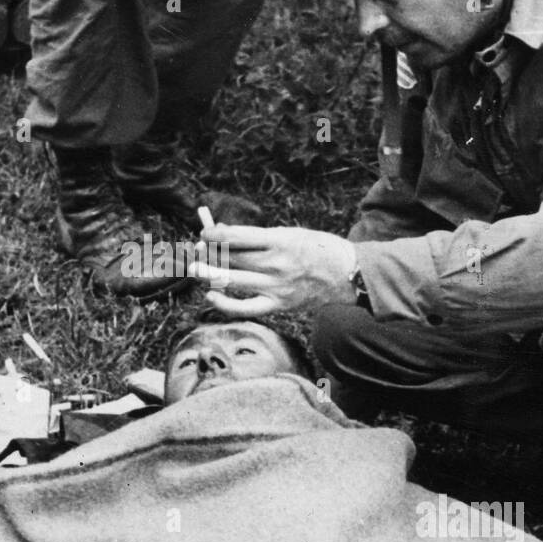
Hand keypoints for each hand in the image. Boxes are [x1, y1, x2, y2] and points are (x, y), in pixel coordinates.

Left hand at [188, 225, 357, 316]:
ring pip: (233, 281)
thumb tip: (226, 234)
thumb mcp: (291, 233)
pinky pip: (246, 308)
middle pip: (232, 259)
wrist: (348, 274)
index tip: (205, 233)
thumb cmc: (318, 248)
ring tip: (194, 269)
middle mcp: (276, 264)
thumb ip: (260, 237)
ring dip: (209, 274)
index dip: (215, 235)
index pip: (237, 237)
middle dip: (210, 252)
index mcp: (280, 241)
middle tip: (196, 249)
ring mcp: (276, 287)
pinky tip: (211, 296)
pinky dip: (225, 304)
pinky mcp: (279, 305)